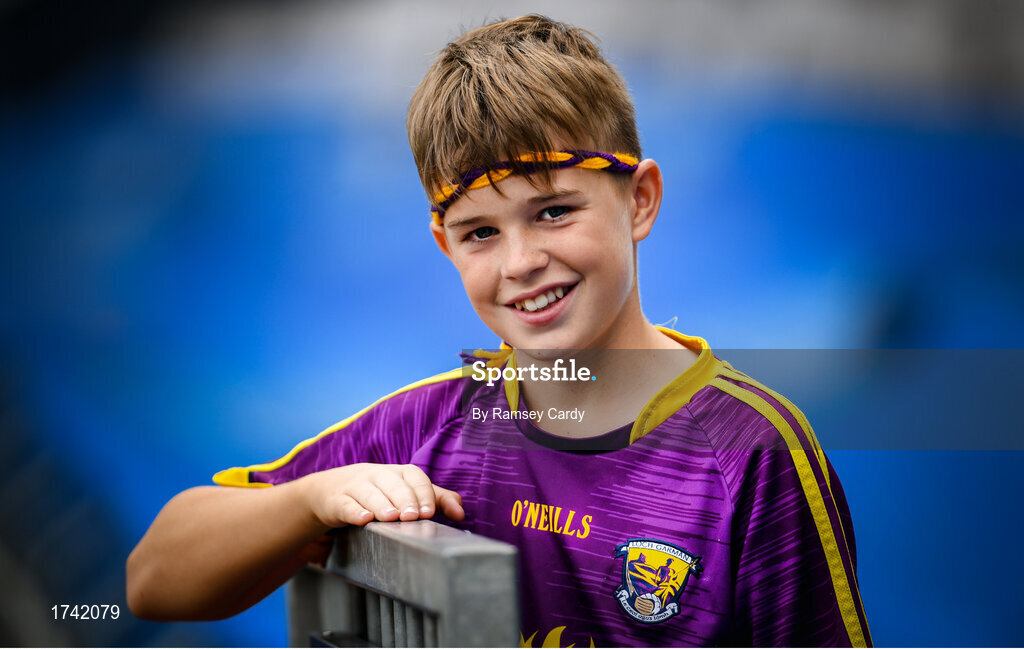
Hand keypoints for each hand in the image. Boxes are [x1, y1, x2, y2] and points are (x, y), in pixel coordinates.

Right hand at [302, 463, 464, 528]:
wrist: (330, 491)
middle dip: (404, 499)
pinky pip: (346, 504)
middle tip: (413, 516)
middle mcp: (377, 475)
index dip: (423, 492)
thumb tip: (461, 511)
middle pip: (393, 483)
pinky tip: (363, 520)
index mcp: (397, 473)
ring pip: (369, 493)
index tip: (430, 511)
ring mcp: (355, 486)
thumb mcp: (405, 492)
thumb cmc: (378, 493)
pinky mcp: (337, 501)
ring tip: (392, 518)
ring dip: (381, 505)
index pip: (414, 476)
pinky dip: (354, 511)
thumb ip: (435, 499)